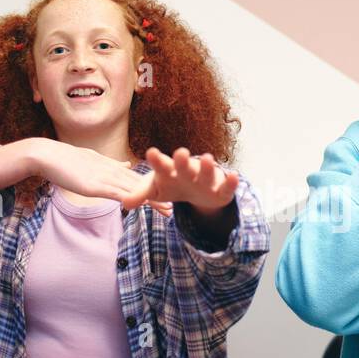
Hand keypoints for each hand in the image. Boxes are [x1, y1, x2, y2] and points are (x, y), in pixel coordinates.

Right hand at [35, 141, 172, 215]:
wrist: (47, 155)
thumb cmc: (65, 159)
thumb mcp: (93, 159)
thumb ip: (111, 163)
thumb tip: (127, 164)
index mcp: (112, 166)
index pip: (137, 178)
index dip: (153, 188)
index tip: (167, 195)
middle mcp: (112, 171)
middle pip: (140, 185)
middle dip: (158, 197)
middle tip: (174, 208)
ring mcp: (105, 178)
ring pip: (133, 190)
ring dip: (151, 201)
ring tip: (166, 211)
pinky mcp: (95, 185)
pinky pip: (117, 194)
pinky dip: (131, 200)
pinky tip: (142, 207)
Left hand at [120, 146, 239, 213]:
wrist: (196, 190)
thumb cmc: (172, 184)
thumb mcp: (154, 190)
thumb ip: (140, 195)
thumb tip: (124, 204)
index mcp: (169, 171)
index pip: (161, 165)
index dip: (157, 160)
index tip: (151, 153)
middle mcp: (187, 172)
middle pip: (184, 166)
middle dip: (182, 161)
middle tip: (180, 153)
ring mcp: (205, 180)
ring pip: (205, 172)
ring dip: (206, 166)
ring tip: (206, 158)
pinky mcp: (220, 190)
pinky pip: (226, 186)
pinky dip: (230, 181)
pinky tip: (233, 175)